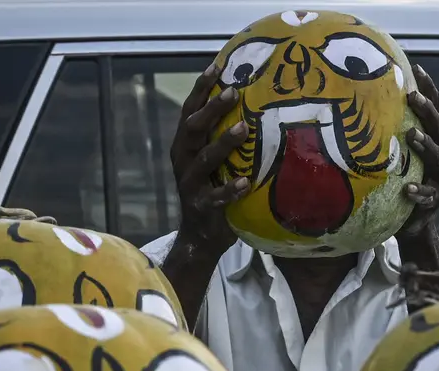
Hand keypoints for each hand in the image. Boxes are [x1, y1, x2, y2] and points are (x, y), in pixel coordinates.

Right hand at [170, 63, 250, 254]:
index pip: (190, 111)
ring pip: (203, 160)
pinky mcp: (202, 207)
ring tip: (243, 129)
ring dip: (222, 143)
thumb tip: (255, 106)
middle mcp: (183, 161)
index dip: (201, 89)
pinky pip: (216, 197)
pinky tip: (246, 183)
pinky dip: (230, 189)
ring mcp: (190, 185)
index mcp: (185, 145)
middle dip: (212, 109)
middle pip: (193, 128)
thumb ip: (225, 137)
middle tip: (233, 92)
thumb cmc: (214, 188)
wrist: (200, 236)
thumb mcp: (215, 161)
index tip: (217, 67)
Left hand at [396, 65, 438, 239]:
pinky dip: (420, 192)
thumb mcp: (406, 151)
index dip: (431, 89)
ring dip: (426, 145)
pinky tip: (408, 190)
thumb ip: (400, 126)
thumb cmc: (407, 177)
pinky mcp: (436, 201)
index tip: (416, 69)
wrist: (415, 220)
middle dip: (428, 111)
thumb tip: (374, 92)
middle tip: (411, 96)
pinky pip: (429, 195)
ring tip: (411, 135)